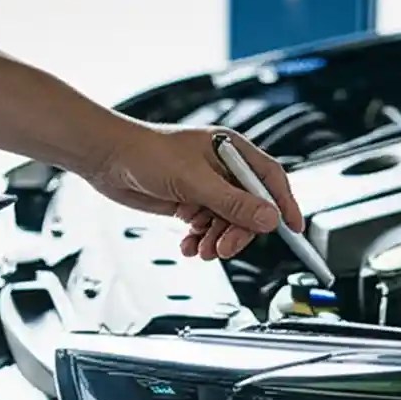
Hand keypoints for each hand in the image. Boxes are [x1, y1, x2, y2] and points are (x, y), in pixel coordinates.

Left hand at [85, 123, 304, 258]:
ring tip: (202, 249)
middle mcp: (222, 168)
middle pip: (249, 207)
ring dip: (217, 239)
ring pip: (227, 221)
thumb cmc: (145, 152)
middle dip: (239, 231)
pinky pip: (206, 226)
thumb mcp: (194, 181)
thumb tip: (267, 217)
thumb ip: (232, 202)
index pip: (269, 178)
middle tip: (225, 248)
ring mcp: (205, 186)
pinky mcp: (188, 201)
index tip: (294, 228)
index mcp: (231, 150)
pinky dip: (200, 239)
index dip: (284, 203)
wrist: (107, 158)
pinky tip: (189, 245)